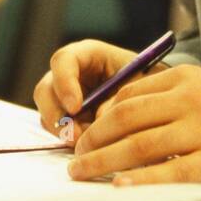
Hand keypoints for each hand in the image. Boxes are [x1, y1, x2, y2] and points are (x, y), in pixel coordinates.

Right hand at [33, 40, 168, 143]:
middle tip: (76, 136)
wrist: (155, 97)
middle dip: (56, 115)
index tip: (75, 107)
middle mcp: (70, 73)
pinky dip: (69, 139)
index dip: (64, 83)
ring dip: (63, 131)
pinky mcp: (67, 117)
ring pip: (47, 113)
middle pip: (45, 89)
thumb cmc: (148, 82)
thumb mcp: (139, 86)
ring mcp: (65, 96)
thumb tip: (99, 120)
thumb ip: (118, 99)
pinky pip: (56, 130)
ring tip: (88, 144)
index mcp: (88, 54)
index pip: (64, 60)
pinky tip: (89, 145)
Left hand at [66, 65, 200, 183]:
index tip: (88, 130)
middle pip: (125, 119)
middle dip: (93, 138)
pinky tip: (119, 186)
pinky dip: (139, 180)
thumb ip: (170, 93)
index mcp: (186, 80)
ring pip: (138, 146)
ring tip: (82, 172)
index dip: (101, 116)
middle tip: (76, 155)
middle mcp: (190, 102)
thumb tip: (125, 111)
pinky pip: (168, 173)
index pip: (129, 95)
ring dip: (103, 160)